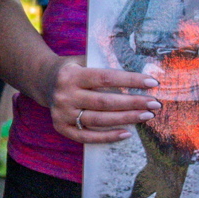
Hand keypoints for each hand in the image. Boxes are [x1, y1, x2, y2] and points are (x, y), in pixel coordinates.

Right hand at [41, 54, 159, 144]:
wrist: (43, 81)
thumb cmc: (73, 69)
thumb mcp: (84, 60)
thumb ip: (105, 65)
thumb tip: (142, 71)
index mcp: (71, 75)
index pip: (106, 77)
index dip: (131, 80)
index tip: (152, 82)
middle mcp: (65, 95)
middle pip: (105, 101)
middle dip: (133, 103)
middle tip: (155, 103)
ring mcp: (62, 113)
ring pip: (99, 120)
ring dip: (126, 119)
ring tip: (147, 116)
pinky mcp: (61, 128)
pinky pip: (87, 136)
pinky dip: (108, 137)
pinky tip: (126, 133)